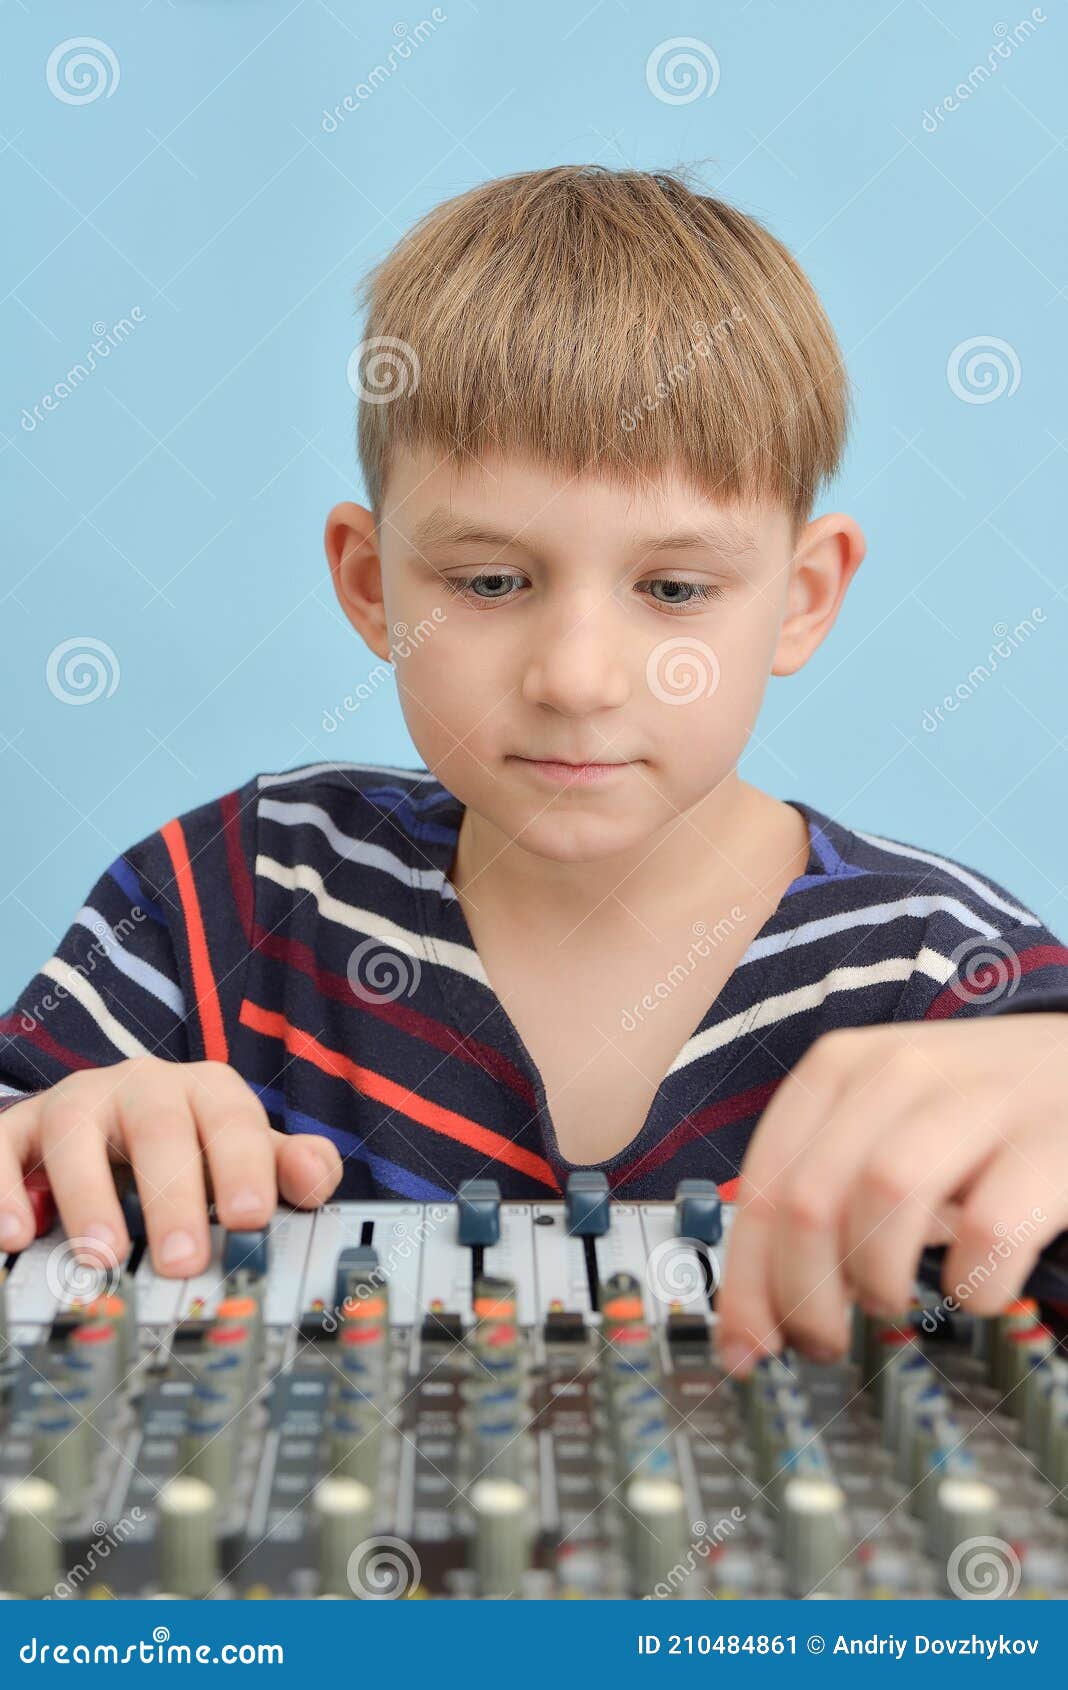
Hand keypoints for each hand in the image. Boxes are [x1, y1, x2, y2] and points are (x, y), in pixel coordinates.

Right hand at [0, 1056, 342, 1275]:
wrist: (110, 1120)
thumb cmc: (189, 1147)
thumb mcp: (244, 1155)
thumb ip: (289, 1166)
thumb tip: (315, 1175)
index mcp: (204, 1091)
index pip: (232, 1117)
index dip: (243, 1164)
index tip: (250, 1217)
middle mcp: (140, 1087)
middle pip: (158, 1124)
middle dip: (172, 1193)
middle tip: (183, 1260)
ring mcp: (76, 1103)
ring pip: (76, 1131)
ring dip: (87, 1195)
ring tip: (102, 1256)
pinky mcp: (21, 1129)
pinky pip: (4, 1147)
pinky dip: (4, 1189)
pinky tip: (16, 1235)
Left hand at [715, 1015, 1067, 1375]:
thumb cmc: (974, 1115)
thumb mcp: (882, 1128)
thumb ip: (820, 1196)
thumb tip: (755, 1317)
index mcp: (840, 1067)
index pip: (764, 1183)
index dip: (747, 1281)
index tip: (748, 1346)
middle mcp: (900, 1071)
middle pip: (811, 1199)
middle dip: (802, 1297)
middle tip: (821, 1342)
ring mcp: (980, 1099)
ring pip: (886, 1196)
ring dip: (877, 1280)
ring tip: (890, 1301)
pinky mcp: (1052, 1143)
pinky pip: (987, 1229)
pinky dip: (971, 1283)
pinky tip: (975, 1287)